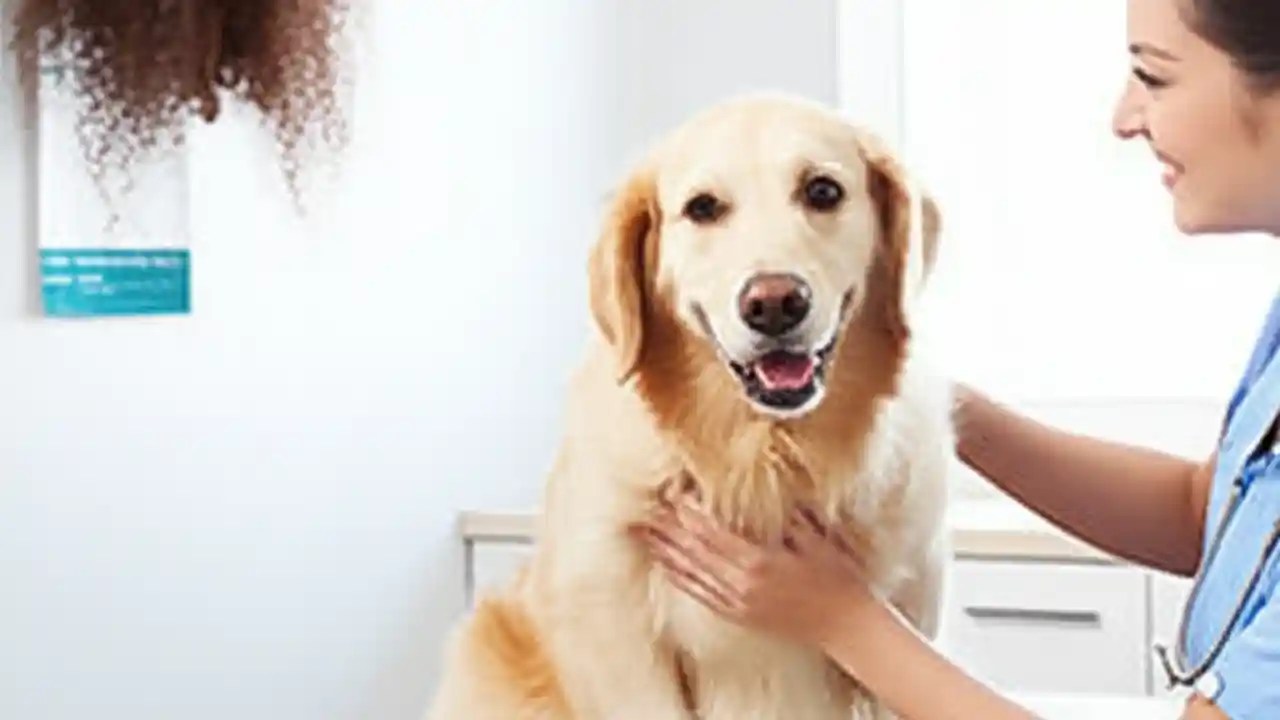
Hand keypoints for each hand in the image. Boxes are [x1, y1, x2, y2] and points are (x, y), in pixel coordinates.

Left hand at [629, 487, 877, 647]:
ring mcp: (738, 603)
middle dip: (668, 529)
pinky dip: (680, 578)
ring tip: (644, 534)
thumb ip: (788, 517)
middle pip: (693, 552)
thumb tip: (764, 494)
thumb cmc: (838, 580)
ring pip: (691, 575)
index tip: (672, 494)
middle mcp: (742, 585)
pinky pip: (700, 595)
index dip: (688, 513)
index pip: (711, 533)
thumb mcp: (816, 539)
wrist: (846, 626)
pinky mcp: (739, 616)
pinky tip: (667, 566)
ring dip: (666, 552)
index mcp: (760, 562)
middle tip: (646, 510)